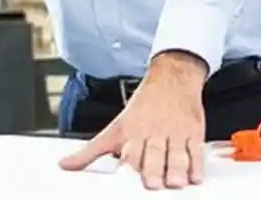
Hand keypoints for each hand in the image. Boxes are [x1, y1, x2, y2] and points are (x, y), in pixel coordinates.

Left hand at [59, 52, 206, 189]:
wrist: (171, 79)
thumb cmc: (142, 108)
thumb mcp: (113, 128)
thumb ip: (89, 151)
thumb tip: (64, 165)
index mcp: (131, 133)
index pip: (128, 152)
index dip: (128, 163)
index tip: (126, 173)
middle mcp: (152, 133)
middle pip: (152, 153)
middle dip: (151, 168)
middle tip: (152, 183)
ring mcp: (173, 133)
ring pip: (175, 154)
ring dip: (175, 169)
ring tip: (174, 183)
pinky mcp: (192, 133)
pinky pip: (195, 150)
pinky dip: (196, 164)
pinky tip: (195, 176)